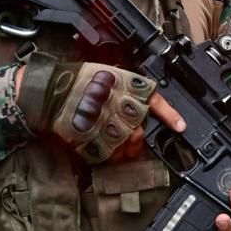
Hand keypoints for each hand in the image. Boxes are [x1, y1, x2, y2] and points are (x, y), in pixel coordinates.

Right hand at [16, 56, 182, 164]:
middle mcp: (118, 106)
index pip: (154, 101)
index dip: (170, 115)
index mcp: (125, 86)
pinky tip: (106, 150)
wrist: (49, 90)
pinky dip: (109, 156)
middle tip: (133, 139)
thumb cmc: (79, 79)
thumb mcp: (110, 73)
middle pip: (139, 131)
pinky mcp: (90, 140)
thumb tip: (147, 102)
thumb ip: (129, 87)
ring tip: (118, 146)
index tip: (181, 127)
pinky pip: (108, 155)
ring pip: (125, 146)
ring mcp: (104, 125)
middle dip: (137, 139)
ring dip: (125, 150)